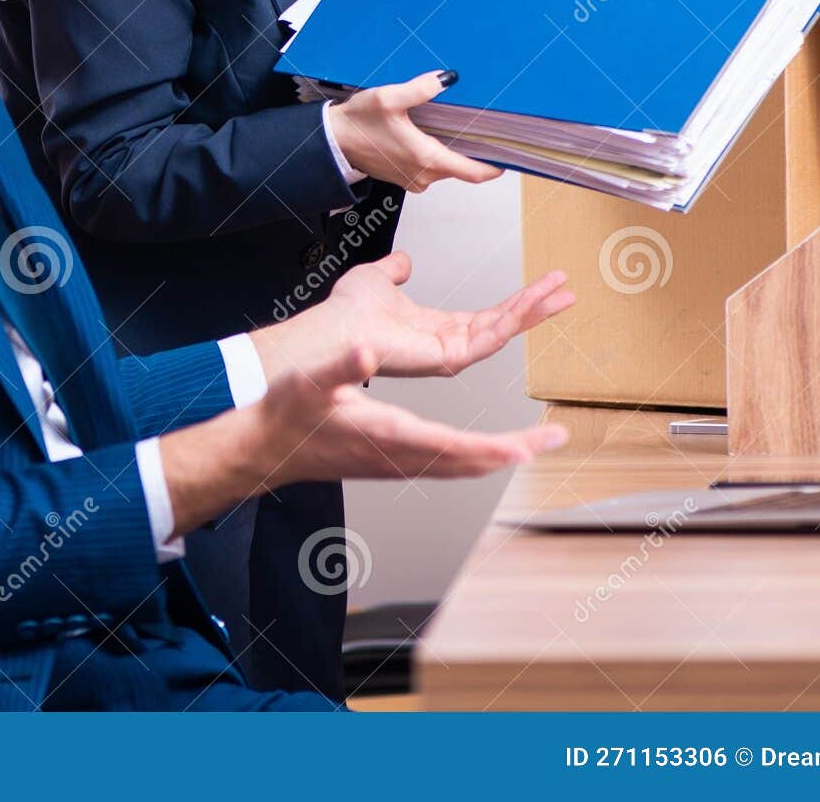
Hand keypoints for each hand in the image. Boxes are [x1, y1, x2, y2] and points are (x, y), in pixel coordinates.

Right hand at [160, 298, 568, 533]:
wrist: (263, 448)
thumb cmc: (285, 415)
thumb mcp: (309, 380)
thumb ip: (339, 365)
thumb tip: (366, 352)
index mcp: (389, 436)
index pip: (456, 448)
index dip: (499, 448)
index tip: (533, 445)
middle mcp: (400, 457)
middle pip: (471, 463)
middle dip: (516, 451)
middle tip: (555, 439)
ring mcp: (398, 464)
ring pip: (461, 467)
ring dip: (499, 455)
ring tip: (533, 444)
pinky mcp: (393, 461)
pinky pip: (446, 465)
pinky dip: (475, 457)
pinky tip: (484, 450)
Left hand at [251, 251, 573, 384]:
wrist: (332, 329)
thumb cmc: (345, 313)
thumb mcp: (377, 280)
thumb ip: (394, 271)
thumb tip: (404, 261)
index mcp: (434, 327)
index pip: (486, 315)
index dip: (514, 300)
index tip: (541, 283)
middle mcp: (445, 343)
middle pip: (503, 324)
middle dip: (535, 305)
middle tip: (566, 287)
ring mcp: (449, 353)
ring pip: (502, 330)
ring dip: (533, 310)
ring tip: (562, 292)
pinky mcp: (447, 357)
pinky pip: (489, 337)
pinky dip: (515, 319)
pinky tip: (535, 303)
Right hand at [328, 73, 502, 191]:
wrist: (332, 142)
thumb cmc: (358, 123)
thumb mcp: (389, 98)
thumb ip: (421, 88)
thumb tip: (447, 79)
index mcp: (426, 158)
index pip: (474, 173)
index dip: (496, 166)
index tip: (510, 155)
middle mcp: (424, 175)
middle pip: (462, 168)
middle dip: (472, 150)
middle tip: (482, 127)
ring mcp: (414, 179)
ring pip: (446, 167)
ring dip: (452, 150)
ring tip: (454, 126)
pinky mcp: (404, 177)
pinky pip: (430, 168)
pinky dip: (436, 153)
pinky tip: (430, 133)